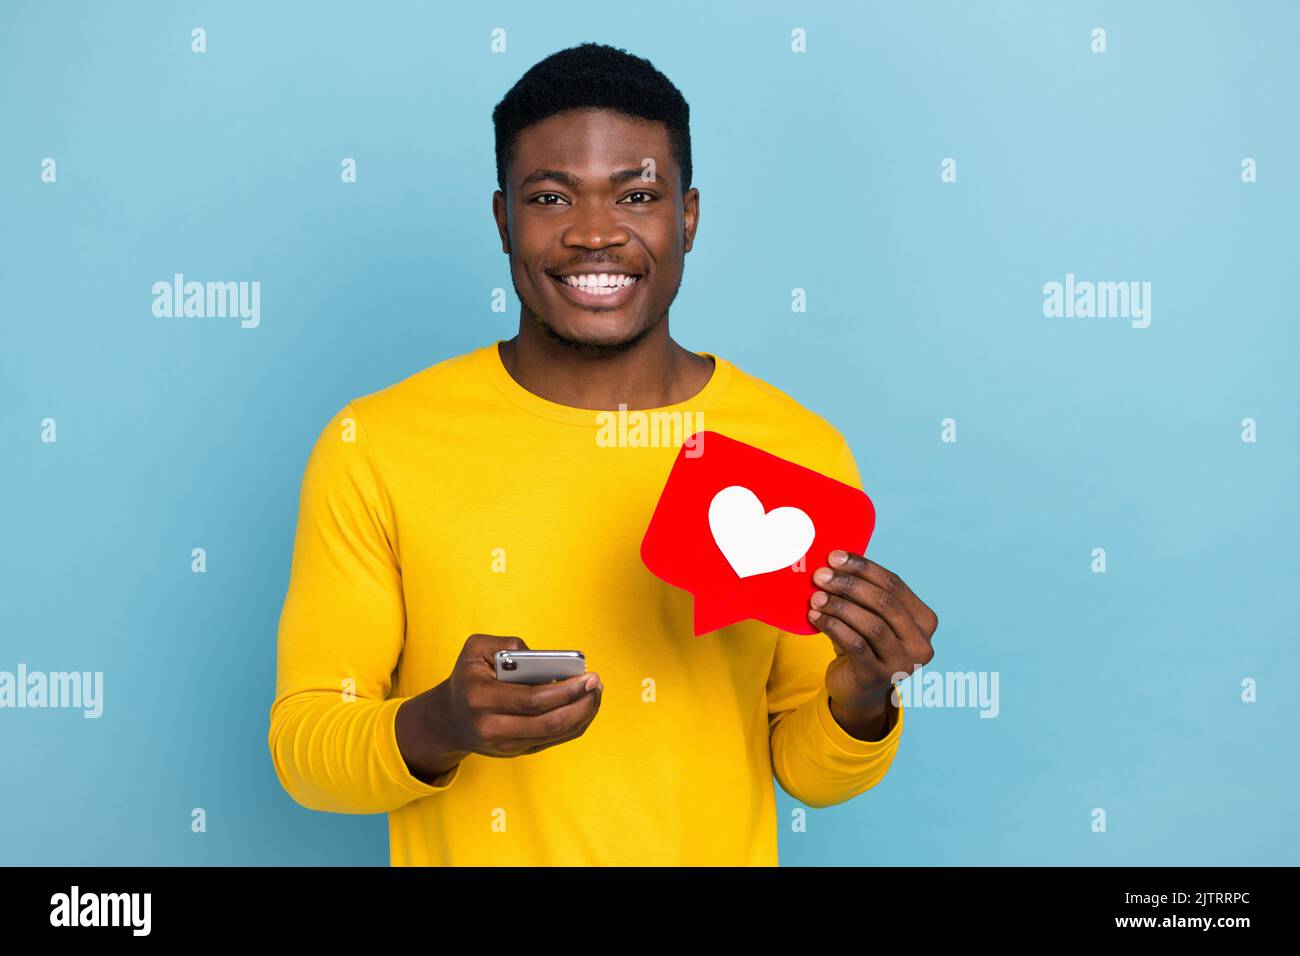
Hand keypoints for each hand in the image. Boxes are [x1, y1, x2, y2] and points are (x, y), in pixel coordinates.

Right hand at [396, 634, 602, 781]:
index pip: (532, 700)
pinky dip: (575, 724)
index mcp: (481, 698)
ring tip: (596, 693)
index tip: (587, 676)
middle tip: (597, 684)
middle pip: (549, 722)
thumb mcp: (475, 649)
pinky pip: (554, 740)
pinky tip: (585, 706)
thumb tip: (540, 657)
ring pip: (555, 734)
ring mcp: (506, 745)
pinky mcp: (518, 752)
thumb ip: (507, 644)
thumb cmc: (467, 677)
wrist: (449, 719)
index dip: (565, 690)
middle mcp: (493, 727)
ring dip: (582, 714)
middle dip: (581, 703)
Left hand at [807, 550, 937, 737]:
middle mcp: (920, 643)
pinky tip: (815, 616)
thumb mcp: (870, 617)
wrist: (858, 692)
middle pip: (885, 603)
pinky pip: (856, 645)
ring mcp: (902, 663)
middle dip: (849, 585)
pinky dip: (833, 626)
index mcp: (925, 620)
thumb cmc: (864, 645)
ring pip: (871, 624)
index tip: (834, 557)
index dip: (863, 568)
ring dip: (839, 606)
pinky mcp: (879, 677)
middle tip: (821, 575)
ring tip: (815, 596)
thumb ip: (863, 593)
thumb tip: (833, 561)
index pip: (895, 585)